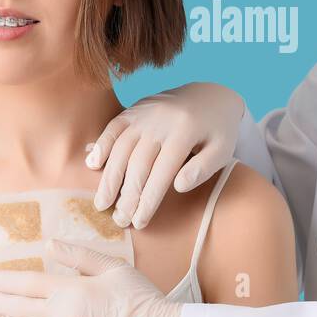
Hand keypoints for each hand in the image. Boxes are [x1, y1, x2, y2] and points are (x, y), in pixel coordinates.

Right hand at [86, 82, 242, 229]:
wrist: (211, 94)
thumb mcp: (223, 149)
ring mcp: (145, 113)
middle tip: (118, 220)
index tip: (139, 222)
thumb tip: (178, 186)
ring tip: (102, 203)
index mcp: (185, 131)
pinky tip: (93, 165)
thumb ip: (204, 168)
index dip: (148, 200)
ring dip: (110, 177)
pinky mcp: (135, 109)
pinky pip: (114, 126)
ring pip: (121, 148)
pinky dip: (102, 145)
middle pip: (138, 163)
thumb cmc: (218, 129)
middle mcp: (161, 120)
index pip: (162, 172)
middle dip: (127, 195)